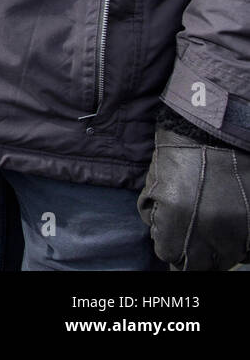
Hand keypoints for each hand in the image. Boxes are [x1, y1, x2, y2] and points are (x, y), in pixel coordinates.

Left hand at [138, 117, 249, 269]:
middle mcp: (211, 230)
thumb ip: (155, 218)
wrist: (215, 129)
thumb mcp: (154, 185)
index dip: (169, 247)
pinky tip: (232, 228)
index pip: (170, 255)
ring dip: (218, 250)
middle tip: (191, 242)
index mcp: (177, 220)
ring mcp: (239, 228)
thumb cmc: (179, 153)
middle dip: (192, 254)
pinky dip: (241, 243)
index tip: (171, 241)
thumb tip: (161, 237)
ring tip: (212, 232)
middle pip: (200, 264)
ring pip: (227, 258)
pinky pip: (249, 249)